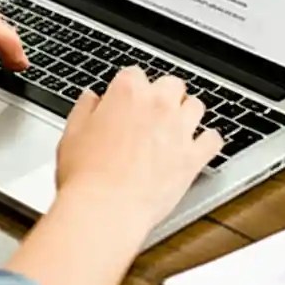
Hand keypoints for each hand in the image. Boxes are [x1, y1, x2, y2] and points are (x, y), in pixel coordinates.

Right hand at [55, 67, 222, 230]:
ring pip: (196, 106)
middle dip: (162, 95)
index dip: (128, 88)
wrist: (105, 210)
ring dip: (186, 113)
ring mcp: (179, 130)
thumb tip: (90, 98)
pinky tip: (198, 145)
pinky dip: (207, 140)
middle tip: (151, 111)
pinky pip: (213, 139)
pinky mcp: (193, 157)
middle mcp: (157, 105)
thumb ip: (84, 109)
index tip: (124, 100)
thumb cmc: (85, 177)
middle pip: (171, 84)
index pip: (134, 74)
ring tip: (175, 126)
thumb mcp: (71, 134)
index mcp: (126, 93)